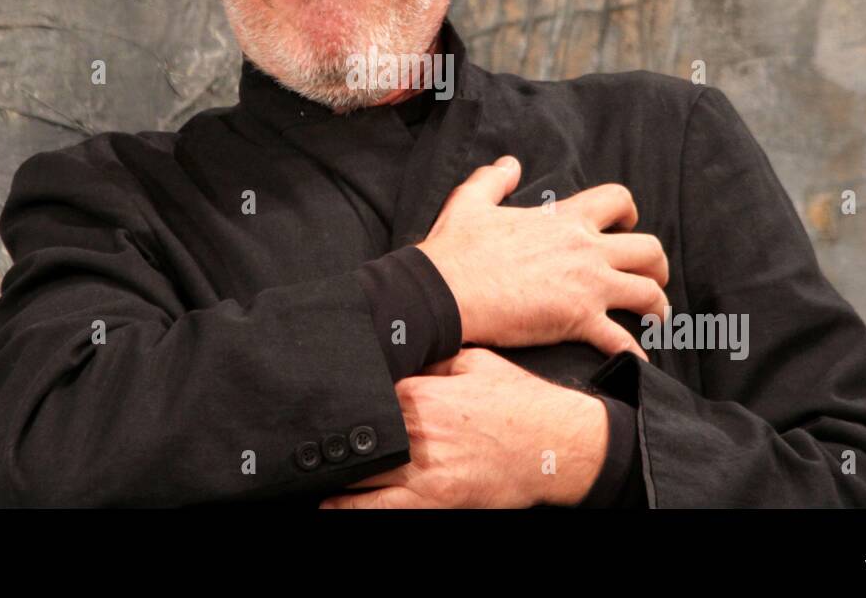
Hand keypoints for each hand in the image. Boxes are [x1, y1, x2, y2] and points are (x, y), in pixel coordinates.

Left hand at [319, 348, 609, 508]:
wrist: (558, 445)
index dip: (340, 401)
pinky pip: (380, 511)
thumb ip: (431, 361)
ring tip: (314, 472)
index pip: (362, 397)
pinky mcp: (436, 501)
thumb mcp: (474, 363)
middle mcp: (417, 432)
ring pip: (361, 477)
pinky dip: (350, 510)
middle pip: (356, 438)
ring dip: (336, 475)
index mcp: (421, 393)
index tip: (318, 403)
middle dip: (333, 440)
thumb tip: (396, 356)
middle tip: (307, 439)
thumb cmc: (519, 402)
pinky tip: (330, 507)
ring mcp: (425, 471)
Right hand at [416, 156, 668, 358]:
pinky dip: (634, 355)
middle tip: (650, 277)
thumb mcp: (470, 201)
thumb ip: (493, 179)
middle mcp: (585, 249)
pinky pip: (622, 342)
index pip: (617, 200)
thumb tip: (508, 164)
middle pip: (649, 248)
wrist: (444, 291)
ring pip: (649, 293)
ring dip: (657, 307)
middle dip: (657, 265)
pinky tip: (637, 363)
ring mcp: (587, 286)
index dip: (629, 212)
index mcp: (562, 219)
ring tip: (655, 320)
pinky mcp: (579, 321)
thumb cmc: (454, 248)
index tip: (626, 226)